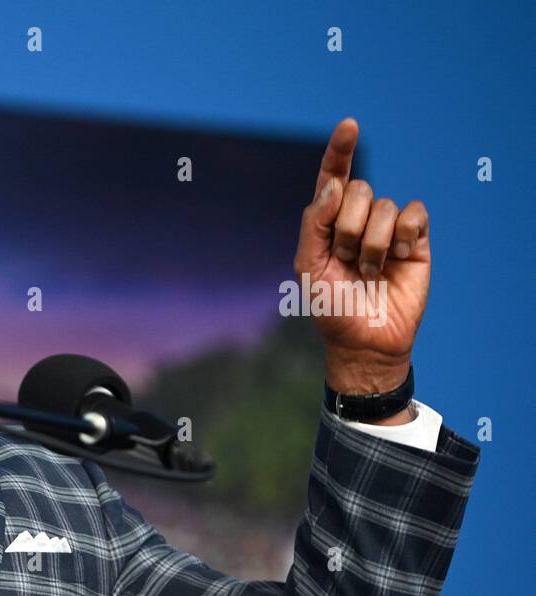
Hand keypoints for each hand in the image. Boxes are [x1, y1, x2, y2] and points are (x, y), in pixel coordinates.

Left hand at [294, 118, 430, 398]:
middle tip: (347, 260)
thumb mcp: (308, 266)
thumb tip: (333, 183)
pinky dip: (404, 235)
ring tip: (369, 270)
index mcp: (328, 221)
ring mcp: (387, 226)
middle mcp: (357, 217)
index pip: (333, 177)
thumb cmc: (331, 306)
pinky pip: (414, 213)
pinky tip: (398, 257)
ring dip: (372, 243)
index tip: (349, 125)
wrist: (364, 340)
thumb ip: (314, 222)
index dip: (340, 150)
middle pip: (356, 189)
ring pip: (384, 205)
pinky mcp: (416, 238)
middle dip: (346, 227)